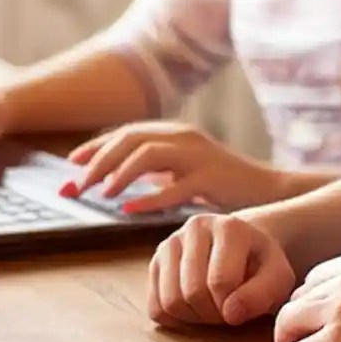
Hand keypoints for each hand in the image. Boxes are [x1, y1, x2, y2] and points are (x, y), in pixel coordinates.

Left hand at [64, 122, 286, 212]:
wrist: (268, 190)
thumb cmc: (219, 184)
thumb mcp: (180, 169)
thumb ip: (151, 169)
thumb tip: (110, 175)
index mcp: (173, 132)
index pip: (125, 133)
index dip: (96, 147)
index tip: (72, 164)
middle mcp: (183, 137)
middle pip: (130, 140)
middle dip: (98, 161)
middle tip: (76, 185)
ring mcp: (198, 156)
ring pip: (149, 154)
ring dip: (119, 173)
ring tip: (99, 193)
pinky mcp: (212, 179)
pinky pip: (175, 187)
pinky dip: (149, 197)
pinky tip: (129, 209)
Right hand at [148, 214, 295, 327]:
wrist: (243, 248)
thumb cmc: (261, 266)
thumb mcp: (278, 279)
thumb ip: (262, 295)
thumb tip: (229, 313)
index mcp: (228, 227)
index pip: (220, 281)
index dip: (234, 306)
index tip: (244, 305)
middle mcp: (194, 227)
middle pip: (192, 292)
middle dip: (213, 314)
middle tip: (228, 310)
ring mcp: (170, 242)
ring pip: (170, 301)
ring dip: (194, 317)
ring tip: (213, 307)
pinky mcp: (155, 261)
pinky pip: (155, 306)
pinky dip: (174, 318)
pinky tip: (194, 308)